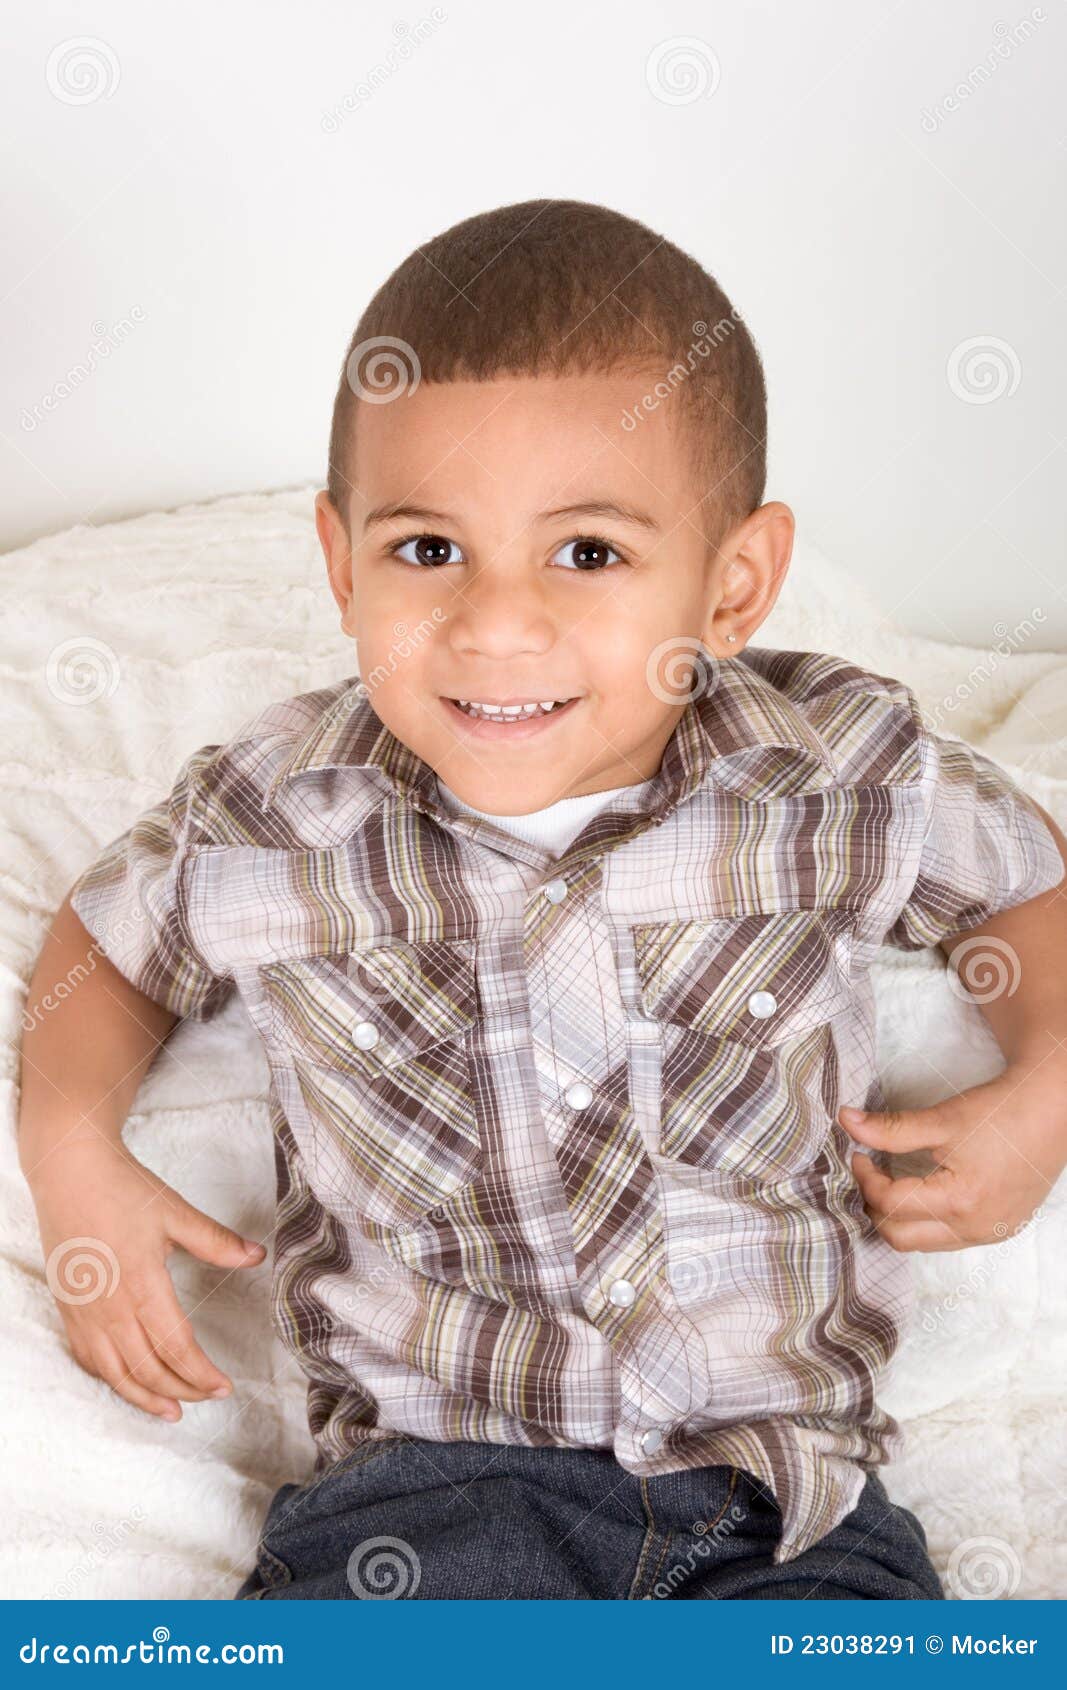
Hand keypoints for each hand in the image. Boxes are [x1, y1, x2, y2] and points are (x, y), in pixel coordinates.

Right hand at [25, 1137, 266, 1419]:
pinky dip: (111, 1378)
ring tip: (171, 1410)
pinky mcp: (68, 1309)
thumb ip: (216, 1241)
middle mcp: (110, 1307)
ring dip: (145, 1396)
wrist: (68, 1172)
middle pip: (148, 1368)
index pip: (176, 1347)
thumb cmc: (123, 1189)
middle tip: (208, 1397)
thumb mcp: (176, 1213)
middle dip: (182, 1390)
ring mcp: (85, 1312)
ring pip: (115, 1373)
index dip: (201, 1374)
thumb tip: (258, 1256)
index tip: (224, 1386)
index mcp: (142, 1284)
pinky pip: (88, 1358)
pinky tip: (128, 1382)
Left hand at [837, 1061, 1066, 1250]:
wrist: (1052, 1111)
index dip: (865, 1178)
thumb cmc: (1000, 1112)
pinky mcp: (1001, 1230)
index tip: (859, 1153)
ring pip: (925, 1243)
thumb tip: (846, 1121)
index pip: (890, 1203)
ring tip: (892, 1185)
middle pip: (901, 1237)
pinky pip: (950, 1239)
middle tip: (869, 1176)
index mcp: (960, 1202)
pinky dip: (928, 1222)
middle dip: (875, 1208)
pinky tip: (924, 1194)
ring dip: (900, 1219)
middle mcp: (976, 1228)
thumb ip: (890, 1128)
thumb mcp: (941, 1119)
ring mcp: (990, 1234)